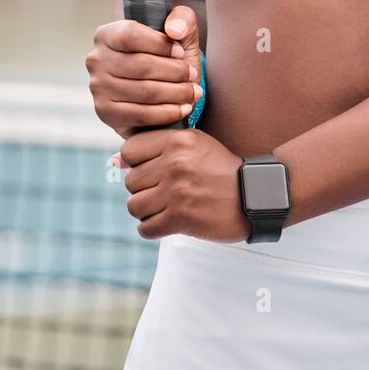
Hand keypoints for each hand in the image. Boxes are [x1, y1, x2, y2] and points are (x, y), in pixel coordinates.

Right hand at [86, 5, 202, 139]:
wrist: (158, 89)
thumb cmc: (166, 56)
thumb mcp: (178, 30)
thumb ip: (182, 18)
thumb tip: (174, 30)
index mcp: (107, 34)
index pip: (130, 35)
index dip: (160, 44)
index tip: (181, 52)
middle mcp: (96, 60)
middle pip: (141, 65)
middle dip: (175, 72)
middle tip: (193, 76)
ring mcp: (98, 88)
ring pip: (144, 91)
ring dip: (176, 93)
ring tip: (193, 92)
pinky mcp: (106, 113)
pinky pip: (141, 114)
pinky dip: (167, 113)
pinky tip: (183, 109)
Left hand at [115, 127, 251, 242]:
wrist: (255, 195)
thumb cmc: (221, 169)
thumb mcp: (193, 145)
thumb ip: (156, 148)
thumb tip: (113, 160)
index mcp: (178, 140)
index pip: (130, 150)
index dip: (137, 163)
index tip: (153, 170)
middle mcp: (175, 163)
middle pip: (130, 182)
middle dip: (143, 190)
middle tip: (164, 193)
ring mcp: (178, 191)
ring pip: (134, 206)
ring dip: (146, 211)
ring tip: (165, 208)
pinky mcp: (181, 218)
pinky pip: (146, 228)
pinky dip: (153, 229)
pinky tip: (169, 222)